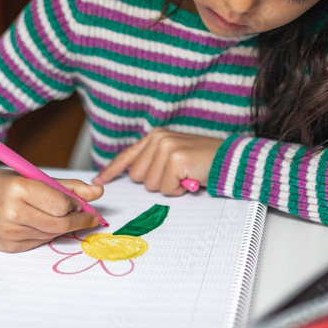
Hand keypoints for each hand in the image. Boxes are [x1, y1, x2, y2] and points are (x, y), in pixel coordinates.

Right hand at [0, 166, 103, 252]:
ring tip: (59, 216)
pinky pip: (38, 242)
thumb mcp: (36, 176)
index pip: (60, 205)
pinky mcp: (7, 247)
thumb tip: (99, 193)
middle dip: (78, 221)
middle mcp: (11, 212)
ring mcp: (7, 232)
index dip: (76, 206)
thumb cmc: (7, 183)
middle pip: (59, 224)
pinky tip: (41, 224)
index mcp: (18, 189)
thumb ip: (69, 187)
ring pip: (51, 235)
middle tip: (88, 216)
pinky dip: (47, 234)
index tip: (83, 204)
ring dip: (62, 227)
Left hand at [91, 128, 220, 195]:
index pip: (128, 156)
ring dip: (169, 187)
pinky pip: (166, 189)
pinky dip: (178, 190)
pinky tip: (190, 179)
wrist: (229, 159)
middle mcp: (158, 139)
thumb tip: (130, 177)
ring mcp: (166, 148)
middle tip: (176, 175)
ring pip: (150, 185)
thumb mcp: (173, 155)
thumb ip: (153, 162)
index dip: (112, 171)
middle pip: (137, 177)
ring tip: (185, 176)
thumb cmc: (202, 161)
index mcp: (155, 136)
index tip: (98, 181)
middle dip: (156, 183)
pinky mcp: (175, 160)